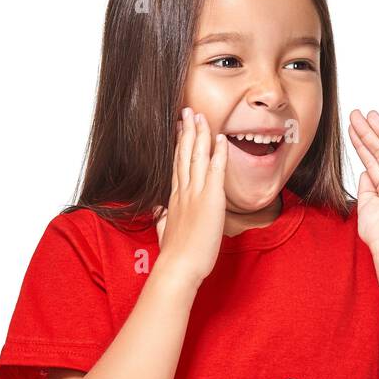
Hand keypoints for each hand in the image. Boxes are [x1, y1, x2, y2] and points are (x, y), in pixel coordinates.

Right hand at [152, 107, 229, 286]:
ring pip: (196, 156)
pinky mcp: (210, 199)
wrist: (179, 266)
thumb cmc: (174, 255)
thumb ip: (162, 218)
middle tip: (188, 112)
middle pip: (184, 154)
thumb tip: (158, 211)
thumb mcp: (164, 231)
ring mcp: (195, 193)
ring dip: (200, 134)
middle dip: (186, 131)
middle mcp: (183, 191)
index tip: (179, 128)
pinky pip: (215, 170)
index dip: (178, 144)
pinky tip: (220, 138)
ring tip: (200, 115)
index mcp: (174, 198)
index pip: (177, 165)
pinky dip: (217, 152)